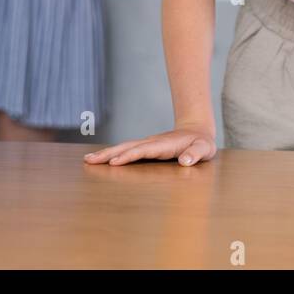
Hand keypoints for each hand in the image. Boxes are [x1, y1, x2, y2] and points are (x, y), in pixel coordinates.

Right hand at [83, 127, 217, 166]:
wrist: (197, 131)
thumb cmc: (202, 143)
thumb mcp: (204, 149)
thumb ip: (196, 154)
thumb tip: (185, 161)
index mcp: (164, 144)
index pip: (144, 150)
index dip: (130, 156)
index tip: (115, 162)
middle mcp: (152, 142)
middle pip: (127, 147)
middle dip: (109, 154)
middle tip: (90, 161)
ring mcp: (147, 144)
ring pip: (124, 148)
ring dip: (106, 154)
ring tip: (88, 160)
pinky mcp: (146, 148)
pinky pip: (126, 151)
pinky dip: (113, 155)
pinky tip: (101, 161)